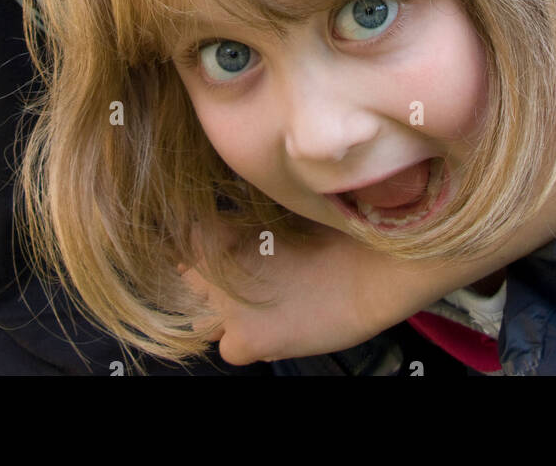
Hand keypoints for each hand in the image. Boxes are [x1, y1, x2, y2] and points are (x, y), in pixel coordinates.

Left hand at [177, 221, 445, 364]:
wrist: (372, 266)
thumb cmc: (334, 228)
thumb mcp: (279, 209)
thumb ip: (246, 222)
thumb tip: (228, 225)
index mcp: (214, 235)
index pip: (183, 241)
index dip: (200, 239)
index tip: (214, 240)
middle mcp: (211, 275)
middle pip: (189, 278)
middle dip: (209, 275)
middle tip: (246, 270)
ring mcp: (227, 313)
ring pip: (205, 316)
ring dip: (224, 309)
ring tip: (261, 297)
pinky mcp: (248, 343)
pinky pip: (231, 347)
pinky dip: (246, 339)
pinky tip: (271, 324)